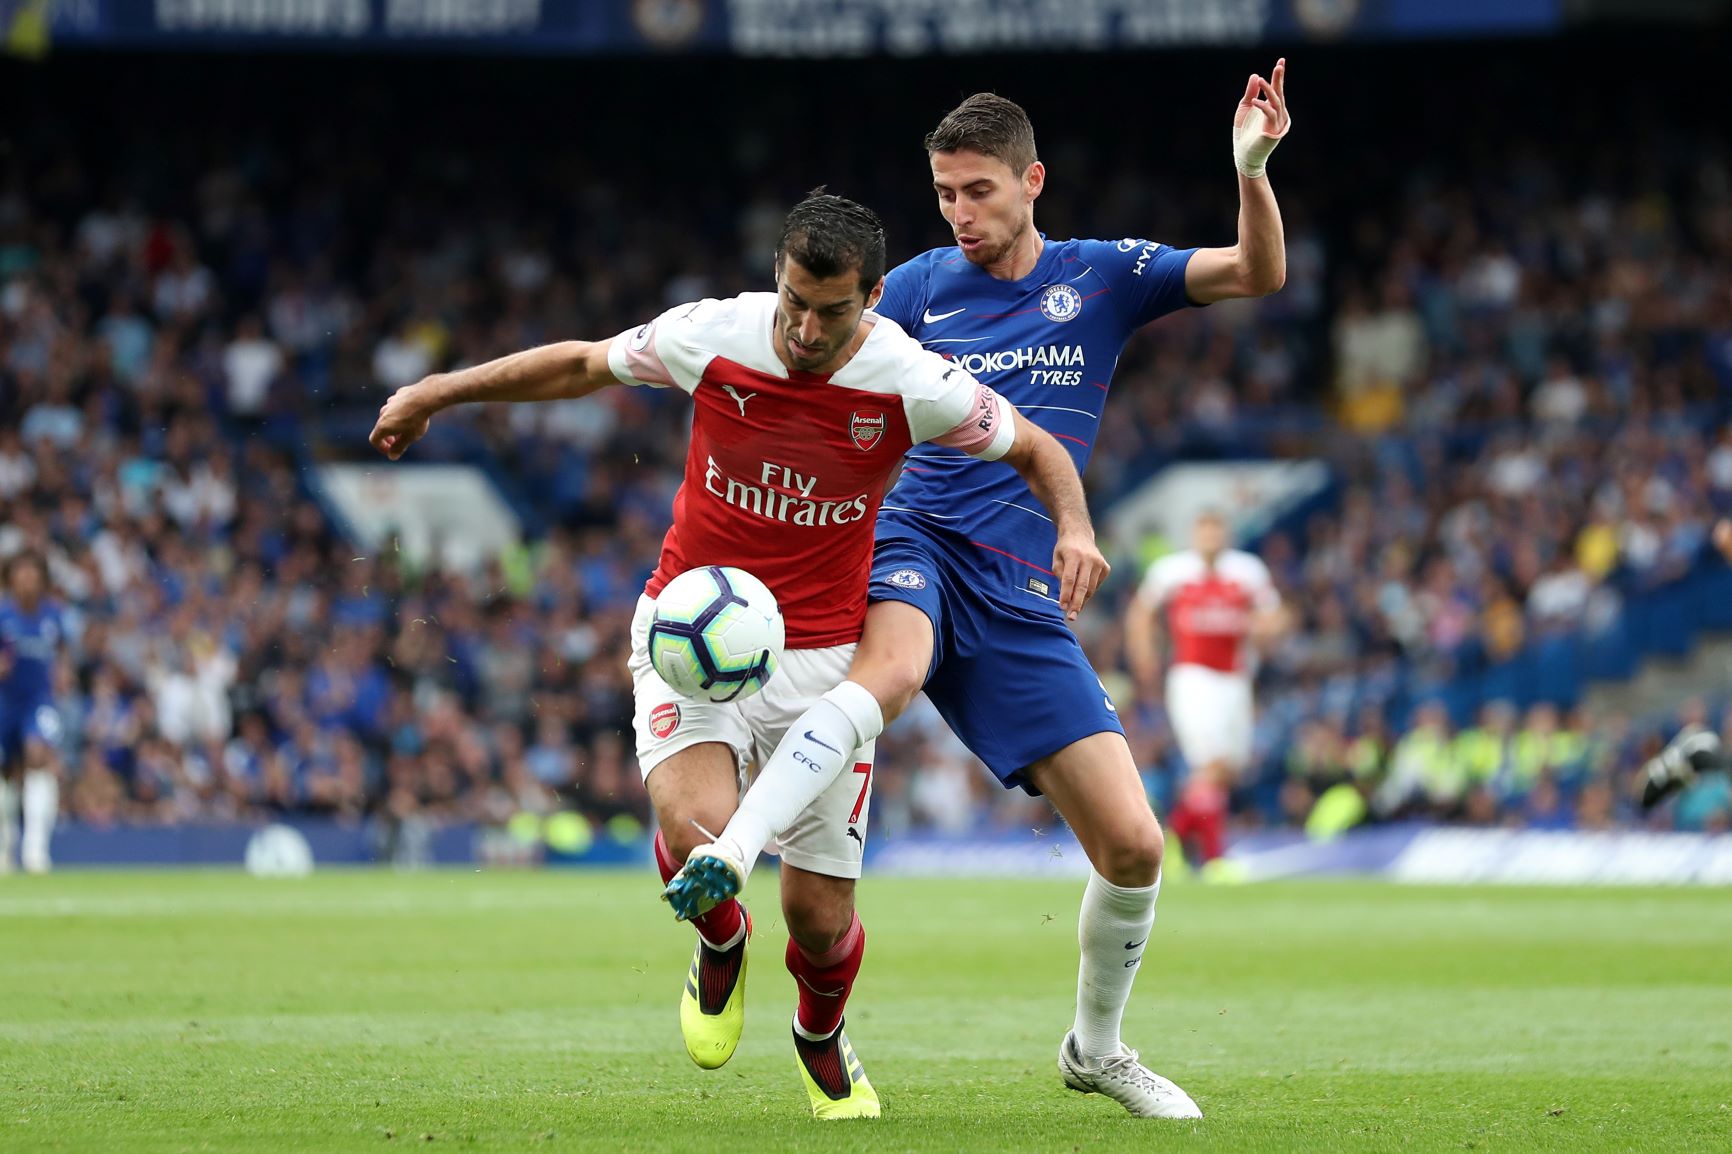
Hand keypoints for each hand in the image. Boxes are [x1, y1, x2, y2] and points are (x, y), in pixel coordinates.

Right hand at [369, 380, 436, 459]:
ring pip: (388, 416)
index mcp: (382, 426)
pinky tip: (412, 414)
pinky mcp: (398, 395)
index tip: (391, 450)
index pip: (374, 440)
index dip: (381, 447)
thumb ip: (399, 448)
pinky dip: (400, 413)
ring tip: (407, 428)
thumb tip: (392, 456)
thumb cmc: (416, 419)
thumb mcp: (409, 437)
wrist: (424, 397)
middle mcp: (383, 414)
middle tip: (399, 441)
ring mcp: (389, 403)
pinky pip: (396, 407)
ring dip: (394, 424)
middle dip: (389, 437)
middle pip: (381, 428)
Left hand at [1052, 531, 1109, 620]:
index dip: (1065, 594)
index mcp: (1073, 555)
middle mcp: (1088, 558)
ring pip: (1091, 588)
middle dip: (1076, 604)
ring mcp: (1099, 563)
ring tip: (1074, 609)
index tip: (1062, 607)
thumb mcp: (1056, 558)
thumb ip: (1060, 574)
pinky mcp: (1106, 567)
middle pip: (1082, 586)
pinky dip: (1088, 591)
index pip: (1069, 579)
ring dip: (1082, 600)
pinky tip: (1082, 592)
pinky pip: (1096, 585)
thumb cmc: (1065, 549)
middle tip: (1071, 617)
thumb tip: (1067, 596)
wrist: (1080, 534)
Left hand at [1233, 58, 1290, 177]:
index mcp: (1271, 106)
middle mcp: (1277, 112)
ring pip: (1276, 101)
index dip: (1279, 76)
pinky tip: (1254, 101)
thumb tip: (1255, 76)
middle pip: (1279, 92)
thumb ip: (1250, 93)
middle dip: (1279, 79)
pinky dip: (1262, 106)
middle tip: (1279, 65)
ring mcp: (1277, 121)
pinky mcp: (1273, 129)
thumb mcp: (1245, 108)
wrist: (1244, 153)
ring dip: (1269, 90)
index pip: (1276, 89)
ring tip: (1261, 80)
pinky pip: (1270, 114)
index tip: (1281, 61)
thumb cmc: (1244, 132)